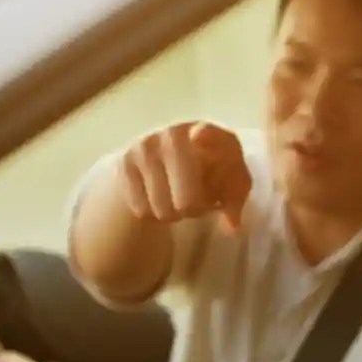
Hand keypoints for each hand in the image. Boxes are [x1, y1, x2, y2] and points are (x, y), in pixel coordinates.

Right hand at [120, 122, 251, 231]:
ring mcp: (146, 147)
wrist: (171, 156)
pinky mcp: (125, 163)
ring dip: (174, 215)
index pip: (207, 133)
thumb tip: (233, 228)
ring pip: (163, 210)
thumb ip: (236, 202)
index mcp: (210, 133)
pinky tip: (160, 196)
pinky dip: (153, 214)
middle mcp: (175, 135)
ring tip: (178, 198)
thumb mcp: (231, 184)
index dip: (205, 136)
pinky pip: (142, 211)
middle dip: (196, 211)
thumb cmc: (213, 171)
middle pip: (187, 201)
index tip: (199, 136)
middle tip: (198, 203)